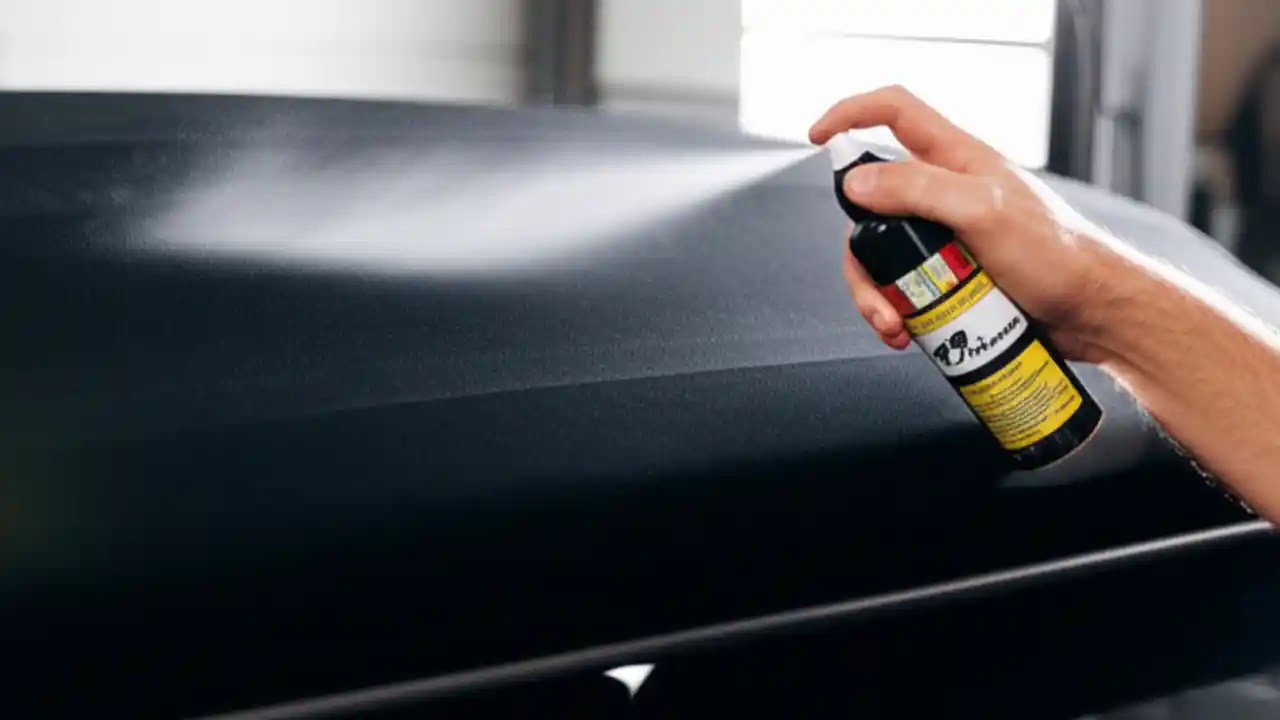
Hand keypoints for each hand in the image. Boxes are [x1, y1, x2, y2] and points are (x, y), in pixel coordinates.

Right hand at [809, 85, 1122, 362]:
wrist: (1093, 313)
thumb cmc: (1057, 257)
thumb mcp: (984, 213)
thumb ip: (920, 189)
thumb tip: (859, 181)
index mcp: (955, 160)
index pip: (894, 113)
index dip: (851, 114)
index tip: (818, 138)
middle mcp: (945, 192)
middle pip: (871, 206)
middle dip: (861, 255)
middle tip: (874, 294)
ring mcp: (946, 235)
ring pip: (883, 255)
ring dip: (875, 295)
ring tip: (894, 326)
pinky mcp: (951, 275)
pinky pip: (903, 286)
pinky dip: (895, 311)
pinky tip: (908, 333)